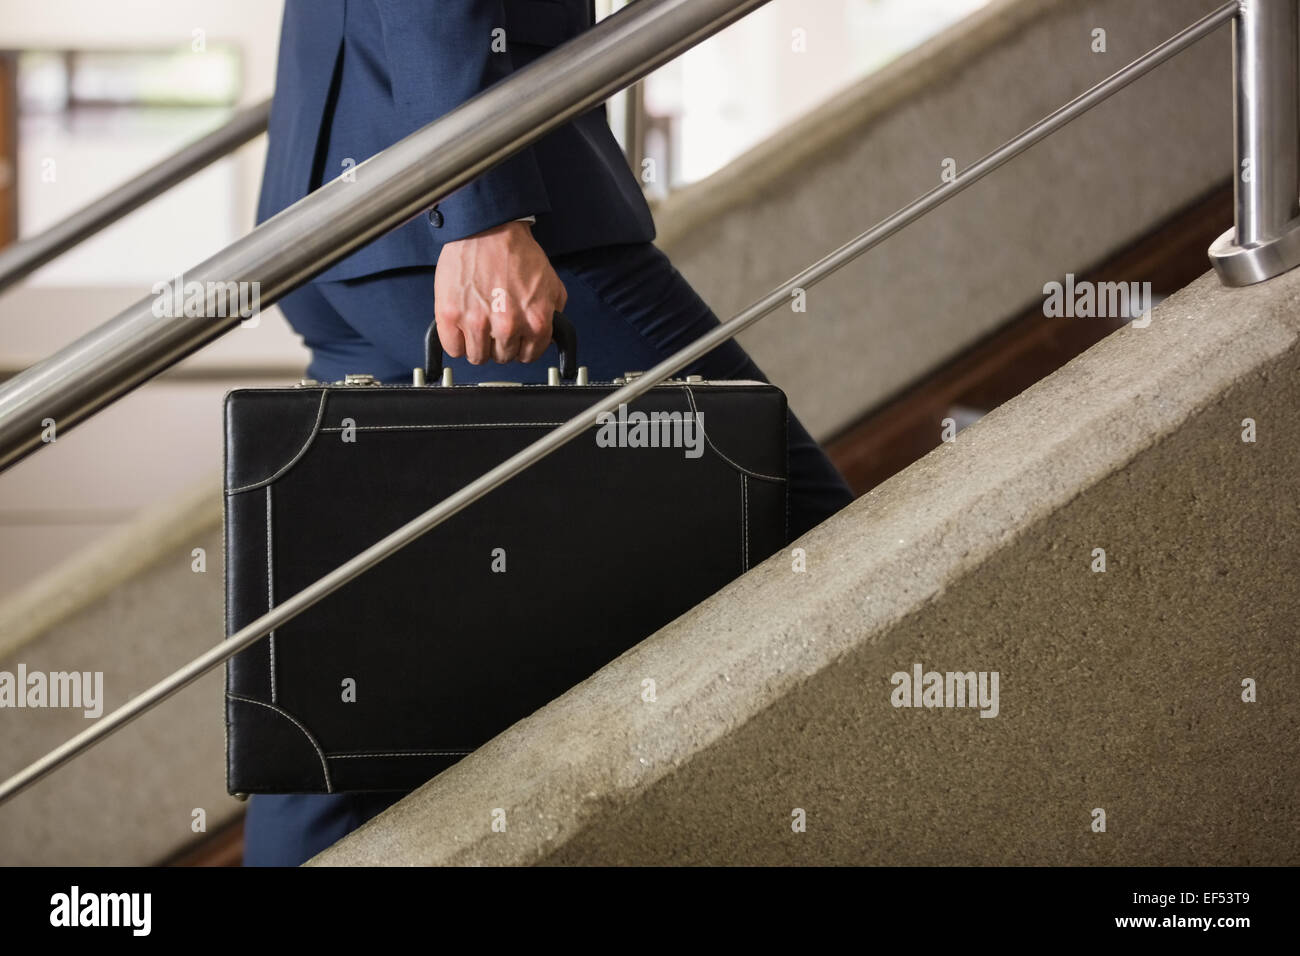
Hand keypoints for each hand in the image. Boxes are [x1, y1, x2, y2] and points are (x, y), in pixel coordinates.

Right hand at [434, 220, 567, 364]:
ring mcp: (477, 322)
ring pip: (478, 357)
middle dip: (500, 344)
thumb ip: (554, 313)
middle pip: (503, 357)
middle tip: (495, 325)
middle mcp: (508, 326)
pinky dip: (457, 342)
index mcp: (535, 321)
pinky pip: (453, 349)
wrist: (487, 228)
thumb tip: (548, 336)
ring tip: (478, 325)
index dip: (522, 346)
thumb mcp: (551, 283)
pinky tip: (462, 327)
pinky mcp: (450, 316)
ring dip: (478, 345)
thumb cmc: (516, 252)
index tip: (515, 340)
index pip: (529, 355)